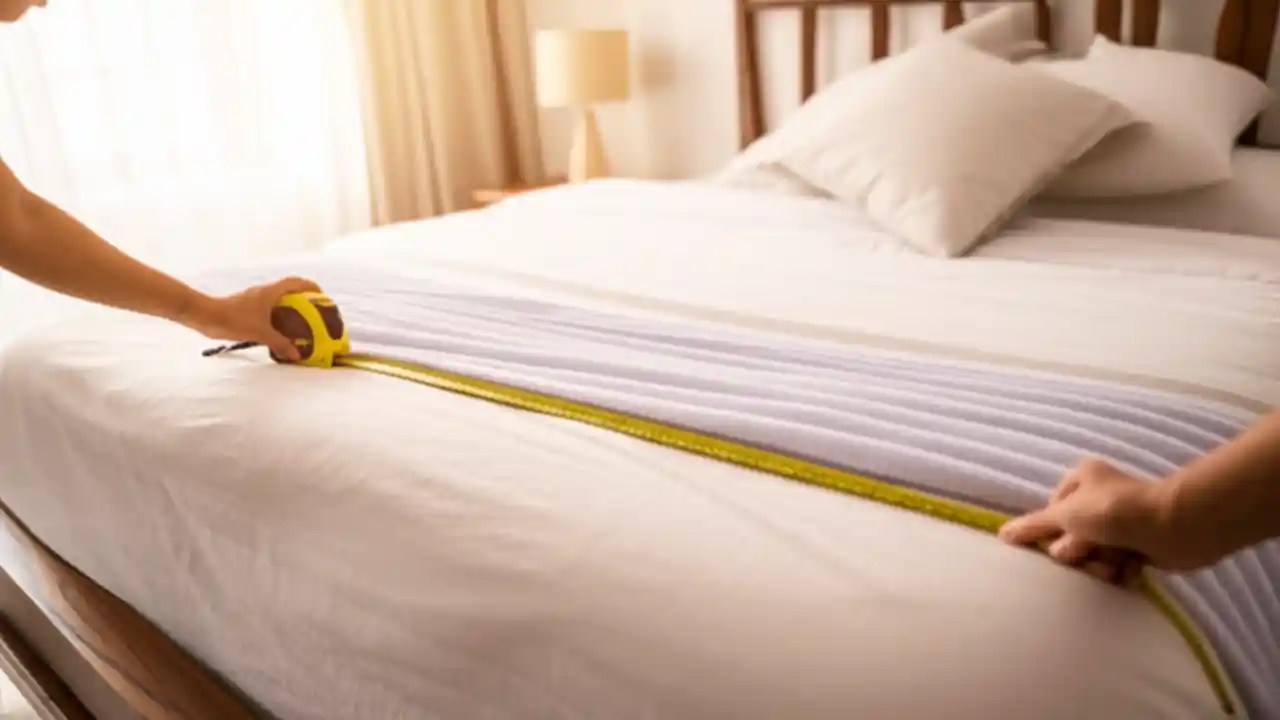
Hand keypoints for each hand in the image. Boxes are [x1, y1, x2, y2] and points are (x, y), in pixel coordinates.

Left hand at [180, 277, 318, 361]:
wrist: (204, 315)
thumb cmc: (233, 319)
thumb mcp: (260, 333)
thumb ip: (280, 343)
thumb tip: (296, 354)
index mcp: (270, 292)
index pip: (296, 282)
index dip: (311, 286)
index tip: (322, 295)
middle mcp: (263, 291)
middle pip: (288, 290)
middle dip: (302, 298)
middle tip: (313, 312)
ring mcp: (253, 298)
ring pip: (276, 300)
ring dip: (288, 308)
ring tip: (299, 323)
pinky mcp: (245, 307)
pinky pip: (267, 309)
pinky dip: (276, 316)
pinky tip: (277, 330)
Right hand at [999, 459, 1201, 577]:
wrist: (1176, 527)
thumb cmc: (1115, 512)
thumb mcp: (1065, 514)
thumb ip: (1034, 526)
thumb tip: (1001, 534)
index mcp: (1080, 479)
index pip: (1050, 515)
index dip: (1054, 532)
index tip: (1065, 536)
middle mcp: (1099, 497)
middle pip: (1070, 538)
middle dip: (1080, 552)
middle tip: (1092, 550)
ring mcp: (1121, 523)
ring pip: (1093, 555)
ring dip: (1101, 564)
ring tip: (1117, 561)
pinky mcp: (1140, 545)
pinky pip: (1116, 565)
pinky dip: (1121, 570)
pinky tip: (1131, 568)